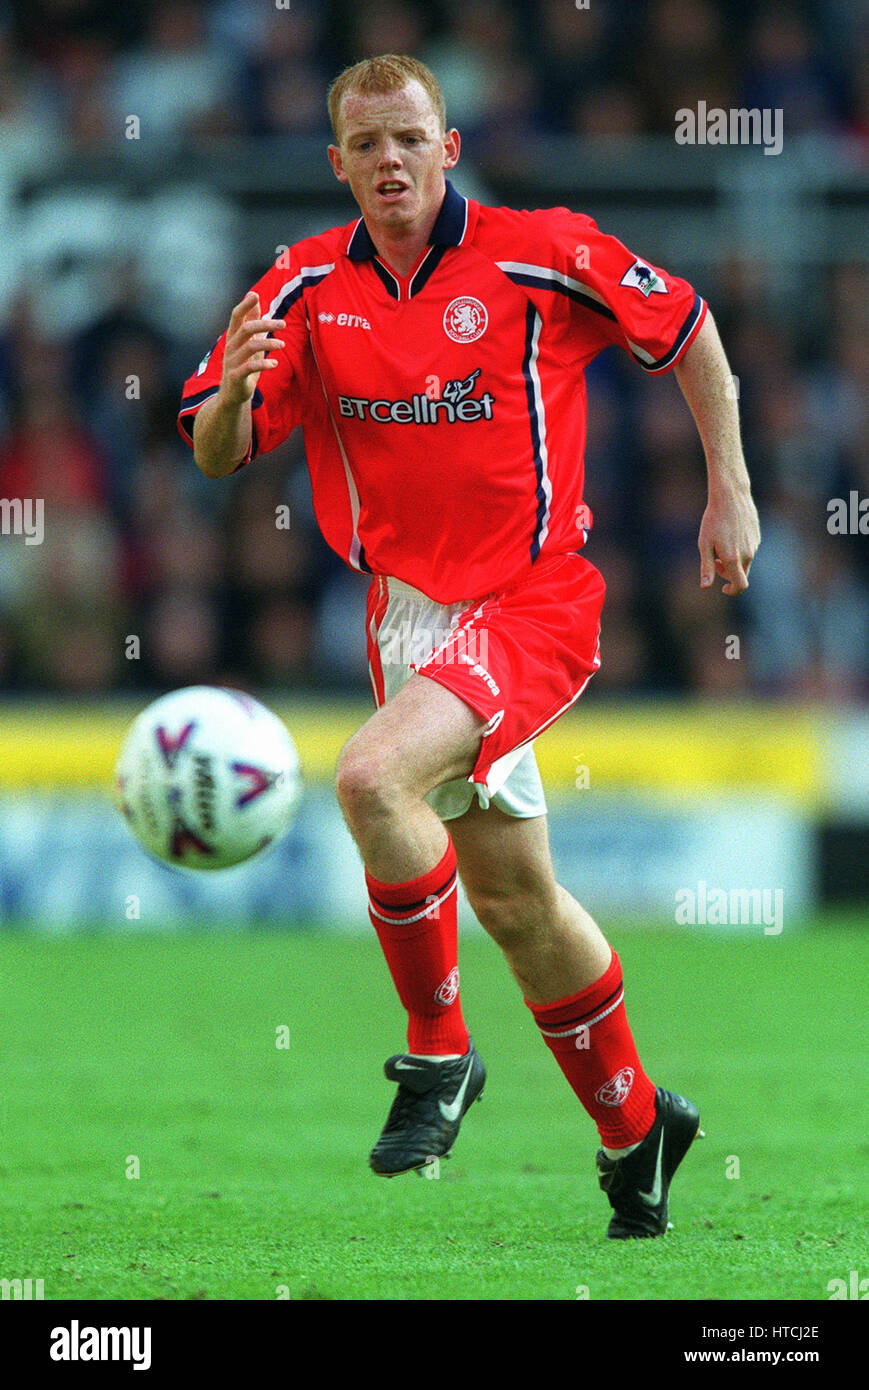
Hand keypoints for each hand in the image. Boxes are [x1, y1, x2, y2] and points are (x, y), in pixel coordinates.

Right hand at [219, 291, 284, 405]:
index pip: (236, 316)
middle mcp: (230, 347)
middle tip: (283, 323)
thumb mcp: (248, 344)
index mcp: (233, 337)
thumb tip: (257, 302)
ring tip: (282, 344)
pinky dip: (264, 364)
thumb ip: (252, 324)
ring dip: (268, 343)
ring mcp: (232, 362)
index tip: (256, 295)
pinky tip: (275, 363)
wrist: (232, 395)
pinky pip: (250, 367)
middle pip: (246, 329)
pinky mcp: (236, 376)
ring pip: (250, 346)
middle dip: (265, 324)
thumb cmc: (243, 366)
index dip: (244, 305)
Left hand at [698, 484, 759, 594]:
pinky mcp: (757, 536)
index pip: (740, 585)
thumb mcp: (704, 544)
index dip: (732, 591)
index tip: (723, 588)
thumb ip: (707, 567)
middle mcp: (747, 554)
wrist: (730, 496)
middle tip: (714, 560)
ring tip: (720, 543)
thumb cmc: (713, 520)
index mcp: (733, 558)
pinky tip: (729, 534)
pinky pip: (749, 549)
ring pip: (745, 561)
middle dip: (727, 573)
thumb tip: (705, 587)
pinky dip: (739, 549)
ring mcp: (754, 545)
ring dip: (733, 560)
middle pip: (741, 574)